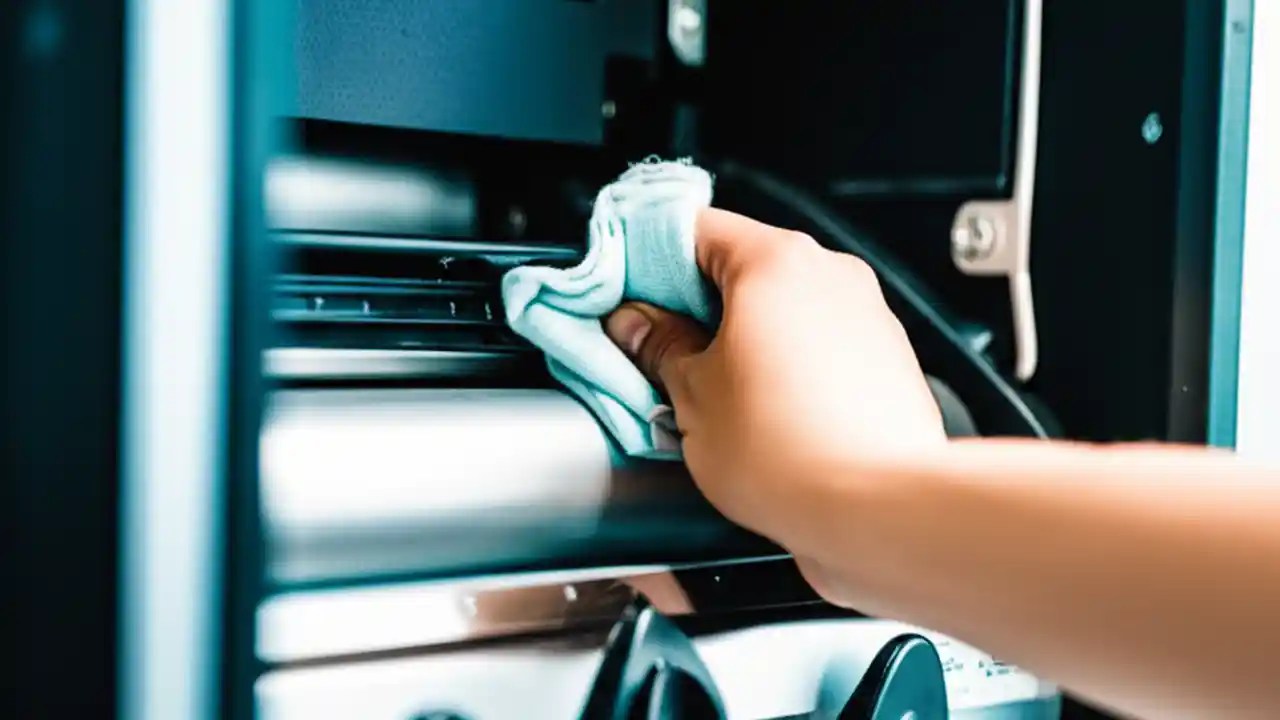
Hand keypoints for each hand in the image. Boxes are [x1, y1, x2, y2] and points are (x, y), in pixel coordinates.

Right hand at [604, 208, 945, 554]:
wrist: (878, 511)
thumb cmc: (787, 451)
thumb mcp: (692, 396)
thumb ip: (658, 346)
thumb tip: (636, 324)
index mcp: (776, 261)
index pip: (693, 227)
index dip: (647, 259)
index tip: (625, 297)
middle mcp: (829, 273)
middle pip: (741, 265)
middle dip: (694, 306)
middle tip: (658, 353)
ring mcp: (866, 314)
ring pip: (782, 307)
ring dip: (741, 336)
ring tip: (711, 393)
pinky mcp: (886, 359)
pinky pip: (819, 341)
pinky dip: (785, 362)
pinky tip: (763, 410)